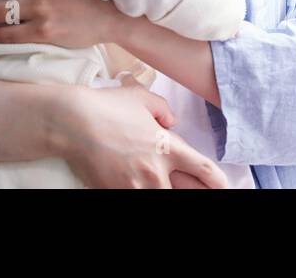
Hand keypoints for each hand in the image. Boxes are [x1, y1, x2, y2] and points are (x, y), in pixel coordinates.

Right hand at [52, 76, 229, 188]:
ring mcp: (137, 187)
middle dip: (198, 193)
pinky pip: (136, 197)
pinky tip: (135, 183)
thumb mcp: (141, 98)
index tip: (224, 187)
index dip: (220, 183)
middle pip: (190, 193)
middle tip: (197, 189)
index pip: (207, 172)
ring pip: (165, 198)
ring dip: (165, 190)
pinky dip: (140, 190)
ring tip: (157, 182)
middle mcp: (157, 172)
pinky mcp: (117, 193)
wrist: (72, 122)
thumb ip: (163, 110)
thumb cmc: (106, 106)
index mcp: (169, 147)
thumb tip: (170, 122)